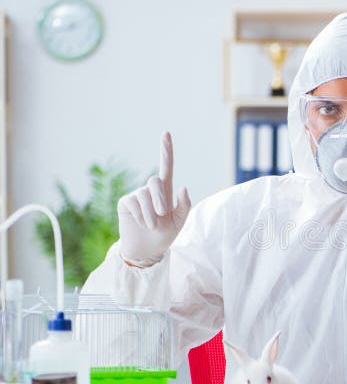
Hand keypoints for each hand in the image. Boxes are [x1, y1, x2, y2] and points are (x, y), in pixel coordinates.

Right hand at [118, 132, 190, 266]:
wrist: (148, 249)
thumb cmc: (165, 234)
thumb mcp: (179, 221)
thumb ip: (184, 205)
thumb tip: (183, 187)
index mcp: (166, 191)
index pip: (166, 167)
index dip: (166, 151)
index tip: (166, 133)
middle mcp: (150, 190)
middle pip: (155, 181)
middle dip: (160, 199)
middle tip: (162, 215)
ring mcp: (136, 195)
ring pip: (144, 195)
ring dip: (151, 213)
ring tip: (152, 225)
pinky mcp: (125, 202)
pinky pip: (133, 203)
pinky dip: (141, 216)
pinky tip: (142, 223)